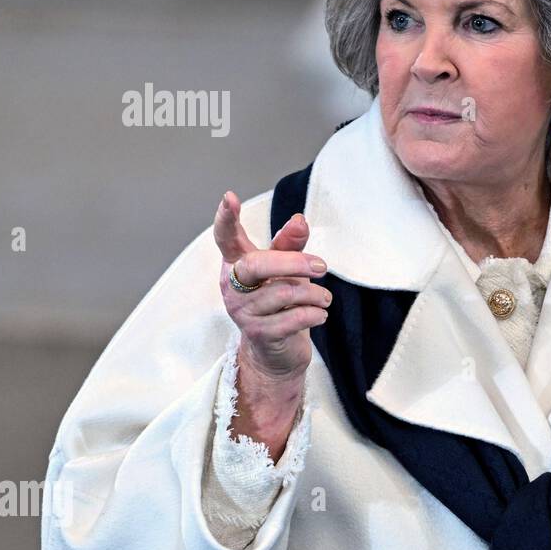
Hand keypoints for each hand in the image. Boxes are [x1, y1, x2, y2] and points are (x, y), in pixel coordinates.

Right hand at [213, 190, 331, 384]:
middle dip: (295, 263)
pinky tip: (319, 315)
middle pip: (258, 264)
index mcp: (237, 264)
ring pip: (285, 293)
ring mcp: (243, 312)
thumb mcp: (286, 270)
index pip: (226, 238)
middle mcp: (233, 286)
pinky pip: (294, 318)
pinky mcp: (259, 334)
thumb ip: (291, 245)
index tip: (229, 197)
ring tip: (324, 298)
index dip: (226, 218)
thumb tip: (300, 219)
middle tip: (322, 267)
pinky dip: (315, 314)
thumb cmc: (281, 302)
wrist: (276, 352)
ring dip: (315, 295)